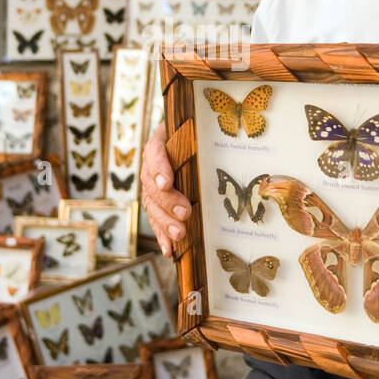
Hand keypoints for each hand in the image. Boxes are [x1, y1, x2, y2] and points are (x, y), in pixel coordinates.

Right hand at [139, 122, 190, 256]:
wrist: (188, 138)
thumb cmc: (197, 133)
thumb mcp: (198, 129)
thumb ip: (203, 134)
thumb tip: (226, 144)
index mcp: (161, 142)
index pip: (154, 152)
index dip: (159, 168)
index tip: (166, 182)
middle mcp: (153, 165)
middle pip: (152, 184)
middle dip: (167, 201)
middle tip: (184, 212)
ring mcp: (152, 185)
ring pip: (152, 204)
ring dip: (164, 222)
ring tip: (178, 233)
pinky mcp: (157, 203)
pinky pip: (156, 219)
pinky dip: (162, 235)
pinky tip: (168, 249)